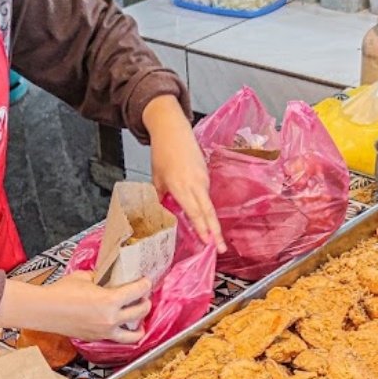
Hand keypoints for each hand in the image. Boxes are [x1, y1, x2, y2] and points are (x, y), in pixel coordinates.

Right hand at [0, 272, 151, 344]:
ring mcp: (104, 332)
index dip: (146, 284)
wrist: (44, 310)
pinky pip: (117, 339)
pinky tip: (123, 328)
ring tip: (139, 319)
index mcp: (110, 301)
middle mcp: (111, 319)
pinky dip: (124, 334)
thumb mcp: (84, 278)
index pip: (138, 291)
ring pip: (134, 335)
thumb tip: (107, 277)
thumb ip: (100, 278)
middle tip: (143, 296)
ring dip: (140, 325)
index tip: (146, 281)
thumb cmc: (61, 292)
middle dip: (145, 302)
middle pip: (141, 312)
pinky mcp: (96, 338)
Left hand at [143, 94, 224, 252]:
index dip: (202, 228)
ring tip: (213, 240)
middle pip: (208, 212)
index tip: (207, 242)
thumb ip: (162, 196)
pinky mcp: (205, 174)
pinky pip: (205, 194)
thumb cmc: (162, 152)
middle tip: (220, 248)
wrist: (172, 129)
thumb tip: (167, 210)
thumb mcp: (157, 177)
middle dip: (215, 232)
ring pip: (208, 205)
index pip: (194, 212)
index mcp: (181, 186)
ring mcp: (203, 178)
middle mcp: (196, 184)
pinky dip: (205, 208)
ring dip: (210, 222)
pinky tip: (204, 219)